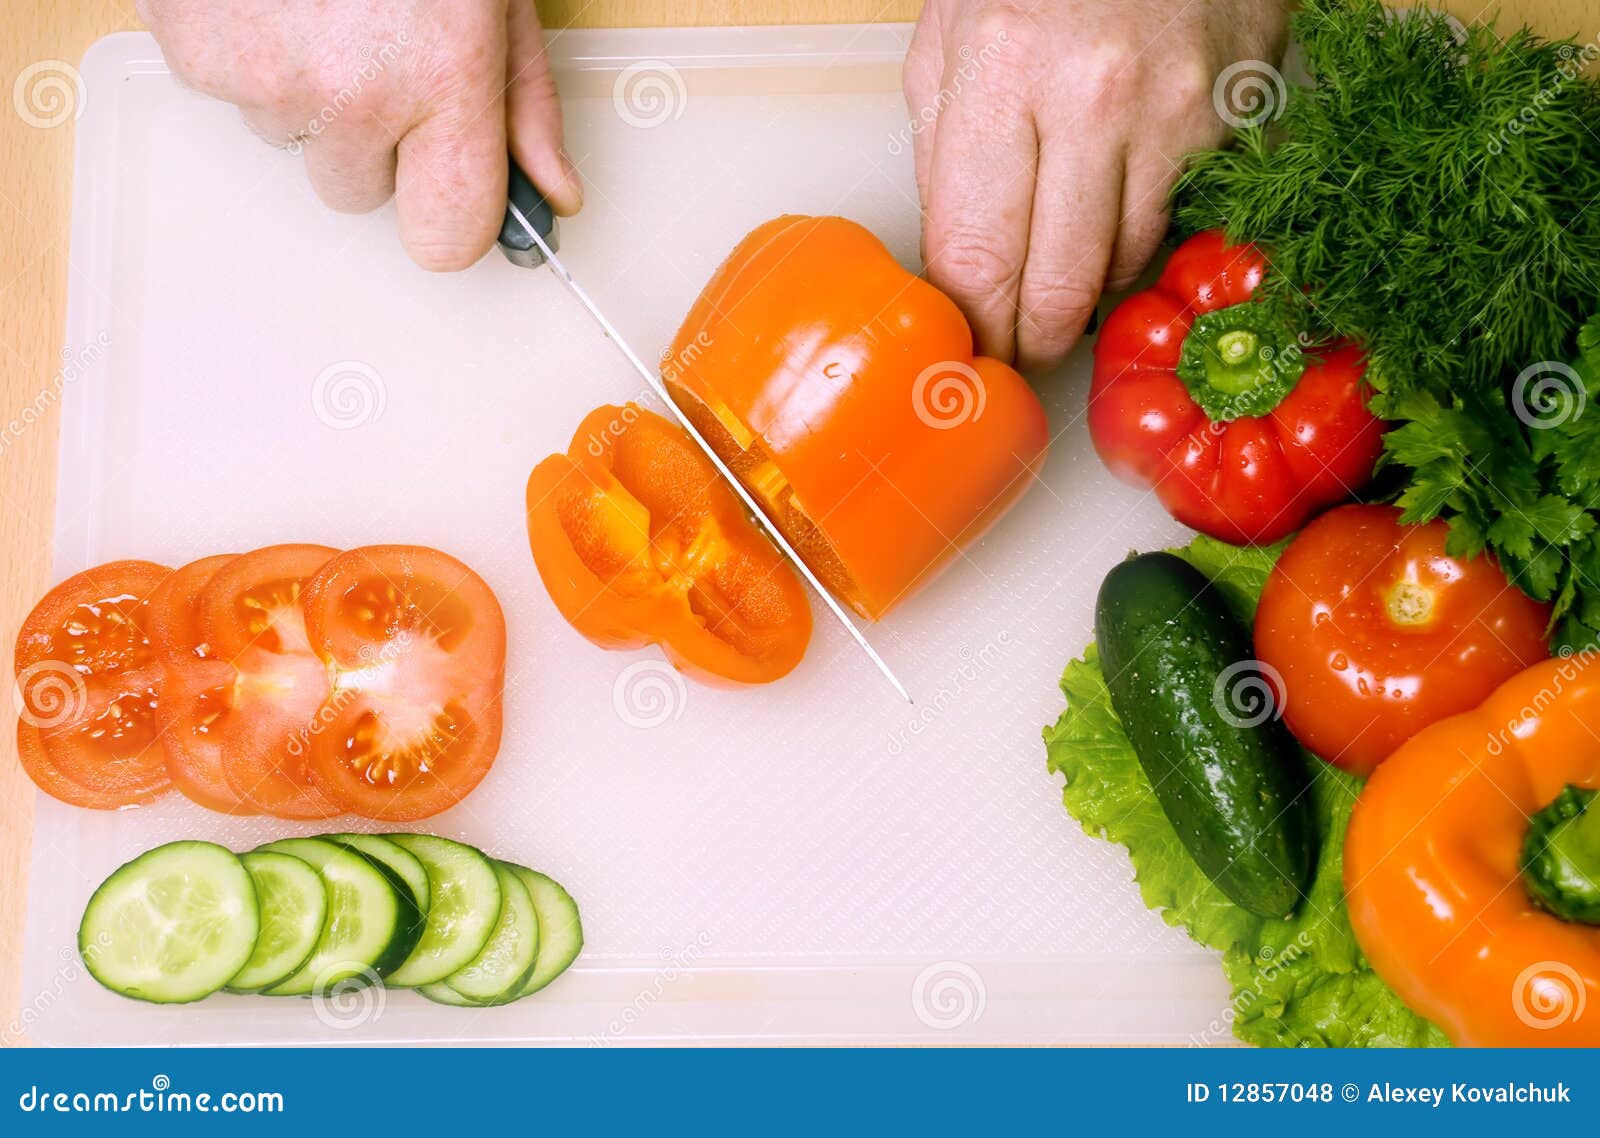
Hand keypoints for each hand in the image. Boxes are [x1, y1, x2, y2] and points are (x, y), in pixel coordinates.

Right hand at [139, 0, 581, 270]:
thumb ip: (524, 102)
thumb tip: (551, 192)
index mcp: (440, 83)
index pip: (449, 241)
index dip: (452, 215)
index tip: (452, 185)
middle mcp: (350, 96)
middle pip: (361, 194)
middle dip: (372, 139)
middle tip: (377, 47)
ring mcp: (261, 78)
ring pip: (292, 141)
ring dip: (307, 91)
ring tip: (321, 4)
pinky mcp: (191, 51)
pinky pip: (228, 94)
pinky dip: (249, 52)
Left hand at [904, 0, 1287, 369]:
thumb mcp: (950, 37)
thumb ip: (943, 155)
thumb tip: (955, 267)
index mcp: (1002, 72)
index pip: (979, 254)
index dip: (975, 325)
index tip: (971, 354)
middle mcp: (1095, 100)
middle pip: (1059, 286)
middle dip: (1033, 339)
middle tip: (1021, 351)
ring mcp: (1178, 112)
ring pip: (1127, 265)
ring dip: (1089, 292)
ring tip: (1064, 282)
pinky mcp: (1236, 116)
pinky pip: (1183, 218)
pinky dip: (1145, 235)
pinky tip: (1119, 212)